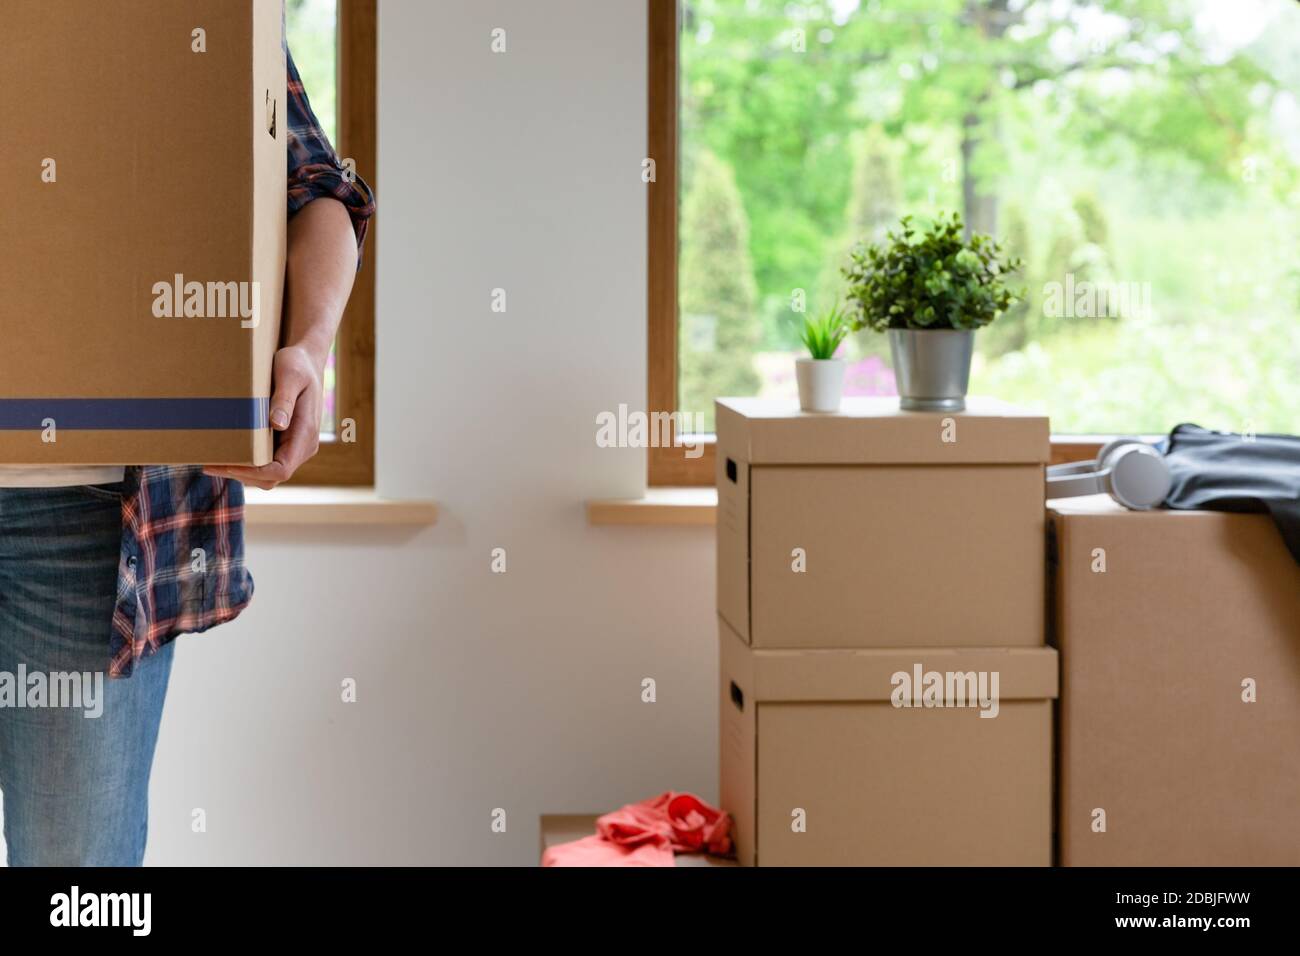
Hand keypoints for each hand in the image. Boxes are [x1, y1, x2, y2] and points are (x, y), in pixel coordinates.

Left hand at [203, 345, 322, 489]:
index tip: (228, 464)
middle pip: (272, 477)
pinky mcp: (284, 442)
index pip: (282, 469)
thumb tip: (277, 424)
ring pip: (268, 474)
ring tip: (212, 462)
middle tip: (209, 465)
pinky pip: (266, 462)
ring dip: (241, 472)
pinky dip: (245, 463)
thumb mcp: (291, 375)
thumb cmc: (298, 364)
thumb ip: (284, 399)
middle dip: (242, 475)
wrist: (307, 359)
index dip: (255, 473)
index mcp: (305, 434)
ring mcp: (294, 446)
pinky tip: (225, 452)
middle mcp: (302, 446)